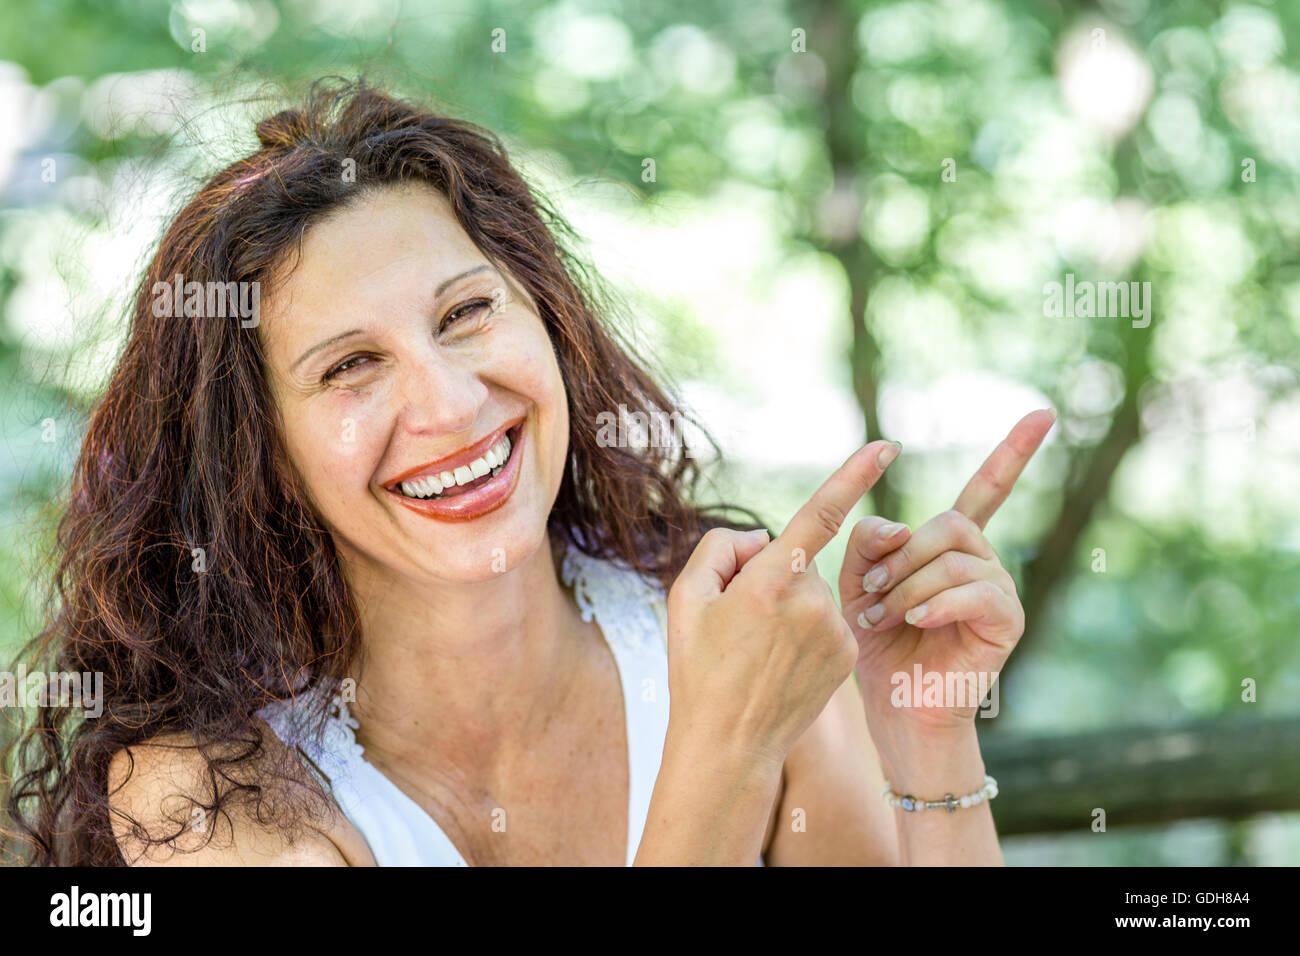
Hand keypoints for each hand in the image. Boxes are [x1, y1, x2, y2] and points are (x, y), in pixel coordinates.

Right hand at [665, 438, 901, 769]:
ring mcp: (836, 631)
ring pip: (812, 591)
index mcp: (770, 583)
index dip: (854, 475)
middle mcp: (812, 603)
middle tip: (737, 623)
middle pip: (796, 559)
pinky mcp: (848, 653)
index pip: (819, 515)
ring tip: (758, 651)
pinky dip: (806, 630)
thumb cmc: (697, 668)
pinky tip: (781, 663)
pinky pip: (828, 619)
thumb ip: (723, 548)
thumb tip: (766, 539)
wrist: (729, 745)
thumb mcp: (685, 598)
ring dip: (789, 605)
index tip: (885, 446)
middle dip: (770, 574)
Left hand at [838, 410, 1054, 746]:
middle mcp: (984, 561)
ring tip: (883, 618)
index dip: (1013, 452)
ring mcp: (999, 590)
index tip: (1042, 413)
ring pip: (955, 557)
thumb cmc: (878, 648)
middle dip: (901, 555)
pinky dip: (936, 603)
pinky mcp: (1006, 622)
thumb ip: (866, 547)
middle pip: (948, 522)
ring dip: (908, 586)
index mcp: (951, 548)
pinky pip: (975, 591)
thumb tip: (893, 525)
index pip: (986, 490)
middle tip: (870, 594)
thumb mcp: (858, 586)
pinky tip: (917, 622)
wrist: (898, 709)